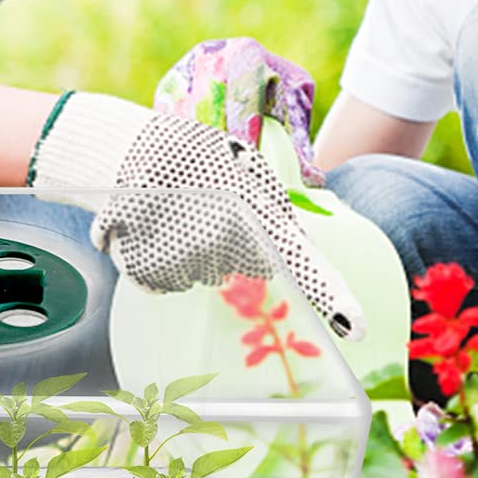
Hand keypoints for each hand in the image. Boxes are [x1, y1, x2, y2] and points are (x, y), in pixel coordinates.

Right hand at [28, 91, 364, 339]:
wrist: (123, 148)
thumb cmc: (189, 154)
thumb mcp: (241, 168)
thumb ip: (268, 211)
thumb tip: (277, 254)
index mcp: (253, 208)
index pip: (299, 260)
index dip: (331, 297)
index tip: (355, 329)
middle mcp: (221, 237)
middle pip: (238, 267)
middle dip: (225, 245)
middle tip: (200, 205)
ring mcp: (183, 255)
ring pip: (199, 275)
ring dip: (187, 251)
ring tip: (169, 212)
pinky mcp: (145, 269)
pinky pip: (162, 283)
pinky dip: (154, 262)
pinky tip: (147, 229)